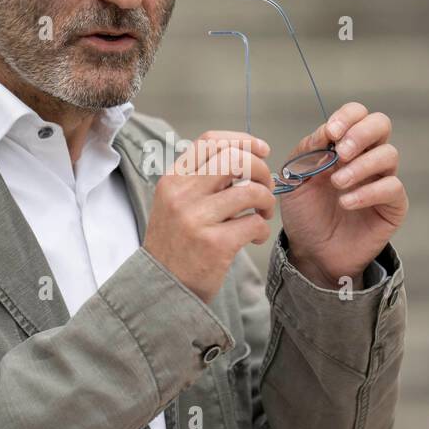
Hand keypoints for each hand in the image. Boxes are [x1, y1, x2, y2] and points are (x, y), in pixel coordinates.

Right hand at [143, 131, 275, 304]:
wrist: (161, 288)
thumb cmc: (176, 244)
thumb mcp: (175, 203)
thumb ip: (201, 180)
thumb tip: (246, 156)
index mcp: (173, 179)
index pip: (211, 141)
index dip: (243, 140)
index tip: (262, 150)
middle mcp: (182, 195)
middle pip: (235, 159)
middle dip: (261, 169)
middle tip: (265, 187)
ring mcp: (197, 219)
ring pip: (251, 190)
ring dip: (267, 200)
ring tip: (262, 214)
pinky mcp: (215, 244)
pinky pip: (255, 223)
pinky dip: (262, 229)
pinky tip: (254, 238)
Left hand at [277, 102, 406, 289]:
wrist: (312, 252)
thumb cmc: (305, 213)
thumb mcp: (295, 179)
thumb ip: (308, 151)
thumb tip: (327, 131)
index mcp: (343, 144)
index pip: (357, 114)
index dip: (348, 117)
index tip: (331, 133)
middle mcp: (367, 156)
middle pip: (381, 124)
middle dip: (361, 133)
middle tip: (341, 152)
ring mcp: (382, 179)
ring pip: (389, 154)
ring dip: (361, 165)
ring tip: (337, 183)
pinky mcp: (393, 205)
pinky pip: (392, 187)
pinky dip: (368, 192)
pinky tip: (346, 203)